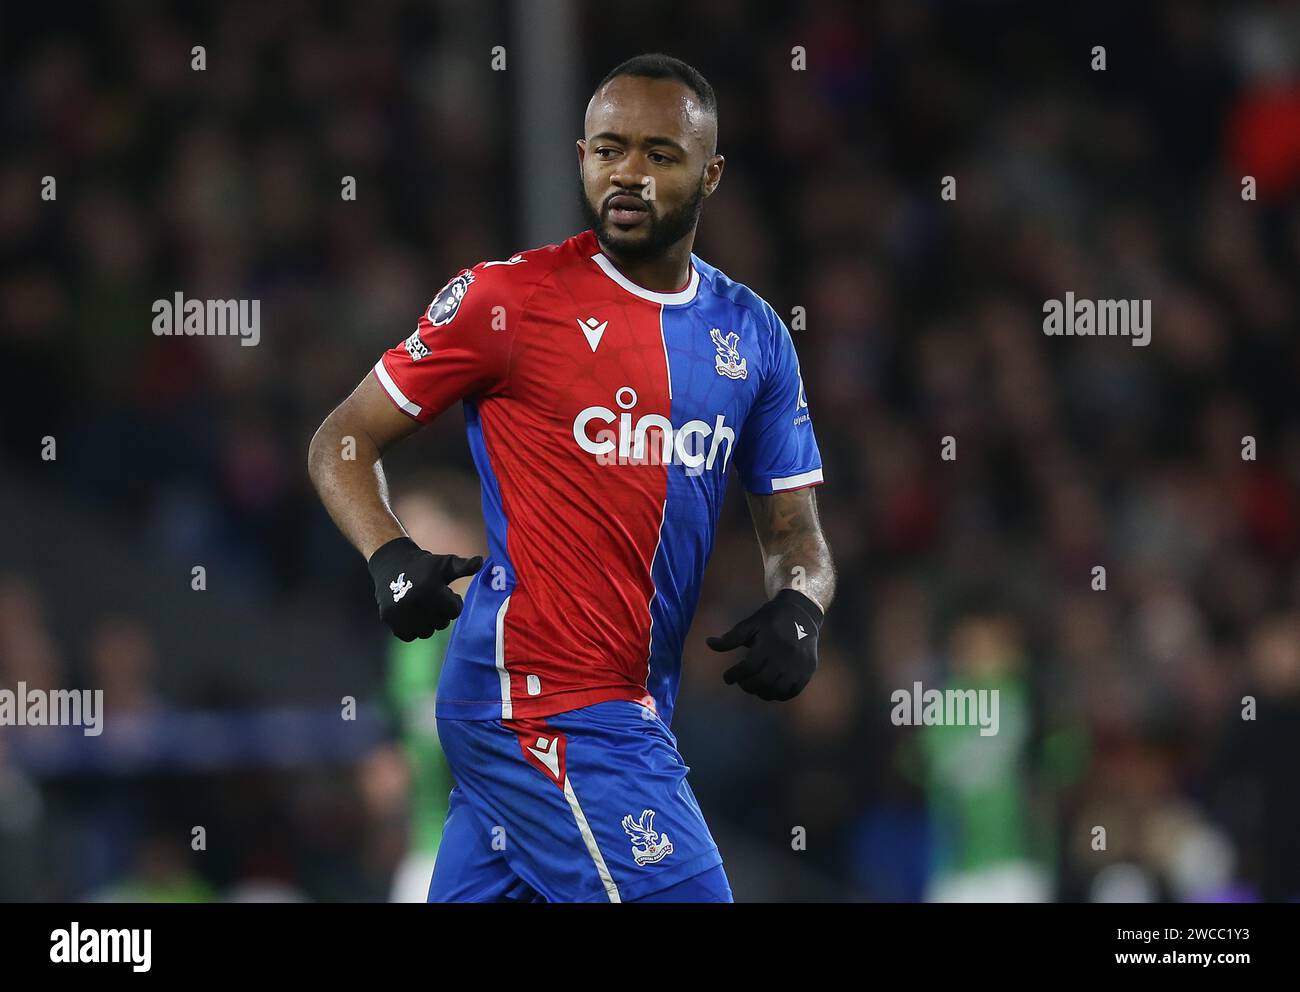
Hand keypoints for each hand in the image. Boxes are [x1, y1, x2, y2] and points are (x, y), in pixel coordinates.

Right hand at [367, 536, 483, 640]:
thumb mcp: (446, 563)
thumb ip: (464, 566)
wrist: (392, 563)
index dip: (453, 602)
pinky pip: (408, 636)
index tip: (445, 592)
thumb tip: (480, 561)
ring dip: (427, 623)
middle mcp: (415, 601)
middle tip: (432, 599)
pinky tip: (411, 615)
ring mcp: (401, 611)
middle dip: (440, 613)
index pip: (455, 611)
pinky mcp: (389, 618)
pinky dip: (412, 629)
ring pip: (425, 632)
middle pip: (441, 624)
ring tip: (422, 607)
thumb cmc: (426, 565)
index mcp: (432, 588)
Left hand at [706, 589, 823, 700]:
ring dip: (762, 692)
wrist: (802, 613)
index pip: (749, 668)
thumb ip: (730, 638)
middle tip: (741, 682)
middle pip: (763, 682)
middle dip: (747, 686)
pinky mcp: (808, 670)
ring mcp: (798, 665)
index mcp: (769, 643)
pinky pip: (792, 691)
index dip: (735, 675)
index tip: (727, 677)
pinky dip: (779, 694)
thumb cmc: (771, 619)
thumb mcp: (750, 624)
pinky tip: (770, 688)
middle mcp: (785, 656)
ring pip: (777, 690)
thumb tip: (708, 643)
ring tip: (755, 686)